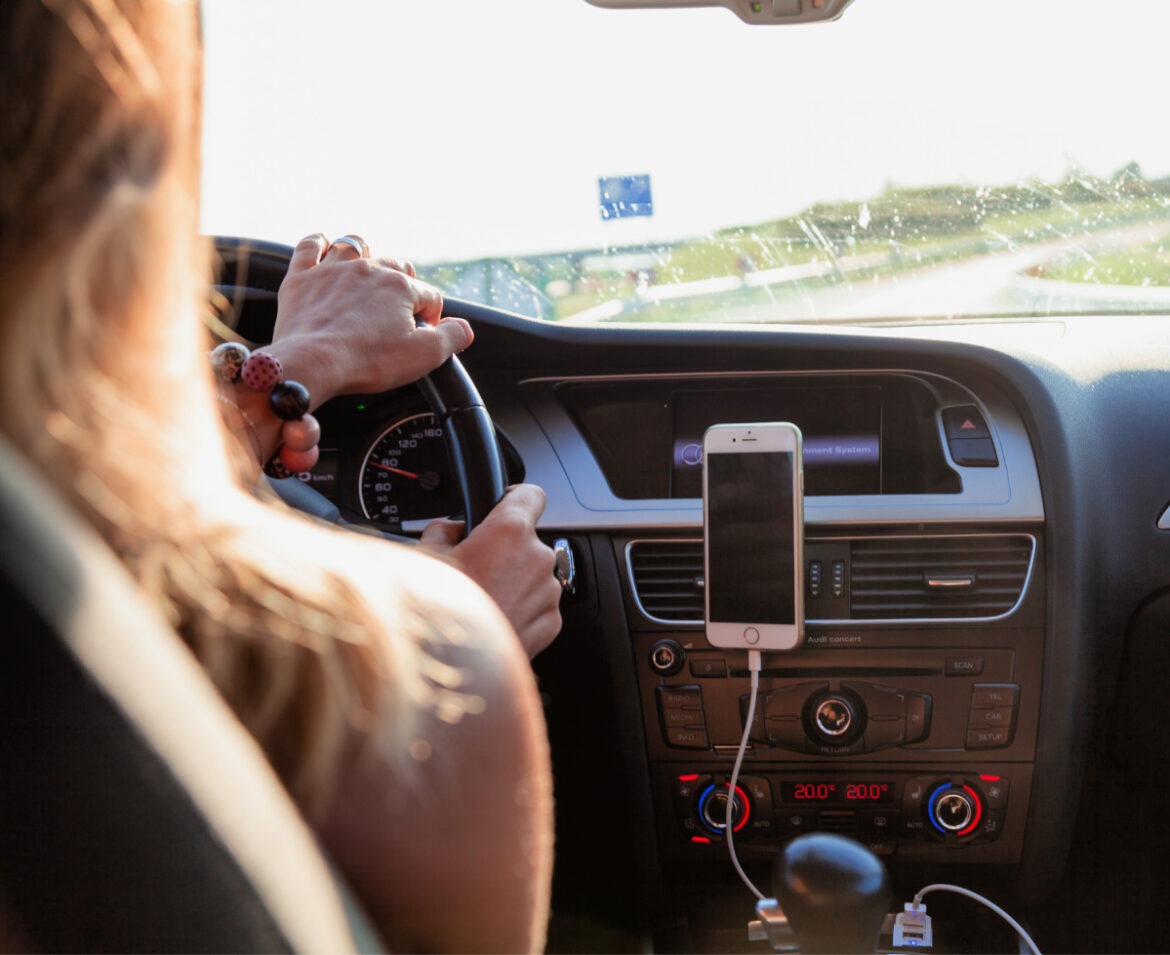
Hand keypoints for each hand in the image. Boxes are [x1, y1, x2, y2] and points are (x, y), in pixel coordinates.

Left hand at [269, 233, 472, 406]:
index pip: (429, 296)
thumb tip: (464, 328)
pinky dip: (318, 244)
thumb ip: (453, 337)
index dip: (430, 317)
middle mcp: (369, 269)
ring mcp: (332, 270)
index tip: (422, 336)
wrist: (312, 363)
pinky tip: (323, 247)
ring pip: (355, 246)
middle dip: (403, 285)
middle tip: (398, 312)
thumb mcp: (425, 356)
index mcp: (400, 287)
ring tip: (367, 275)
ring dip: (365, 256)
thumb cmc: (367, 361)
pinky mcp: (302, 278)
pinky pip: (310, 245)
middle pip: (396, 266)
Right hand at [420, 484, 562, 657]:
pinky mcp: (551, 623)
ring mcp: (547, 592)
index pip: (530, 494)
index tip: (504, 504)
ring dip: (512, 581)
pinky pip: (537, 605)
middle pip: (526, 540)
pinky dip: (520, 609)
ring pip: (532, 575)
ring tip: (480, 600)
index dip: (514, 497)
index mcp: (509, 532)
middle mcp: (537, 558)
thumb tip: (448, 529)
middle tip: (473, 568)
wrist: (452, 669)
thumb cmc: (438, 614)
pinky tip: (492, 619)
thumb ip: (442, 531)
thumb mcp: (424, 559)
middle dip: (503, 550)